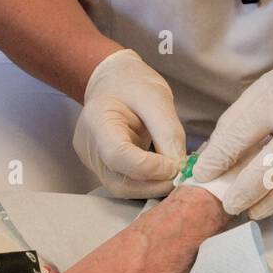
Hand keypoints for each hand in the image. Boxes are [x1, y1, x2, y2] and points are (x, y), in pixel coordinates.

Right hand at [72, 49, 186, 198]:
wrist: (112, 84)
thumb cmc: (131, 84)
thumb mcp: (156, 97)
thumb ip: (168, 132)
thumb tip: (179, 166)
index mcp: (96, 122)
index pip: (118, 156)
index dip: (150, 168)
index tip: (177, 164)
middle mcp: (90, 148)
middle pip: (120, 182)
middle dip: (156, 184)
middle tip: (182, 175)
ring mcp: (94, 163)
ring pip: (124, 189)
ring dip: (154, 186)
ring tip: (175, 172)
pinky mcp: (104, 170)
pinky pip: (127, 184)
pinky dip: (149, 183)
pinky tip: (164, 171)